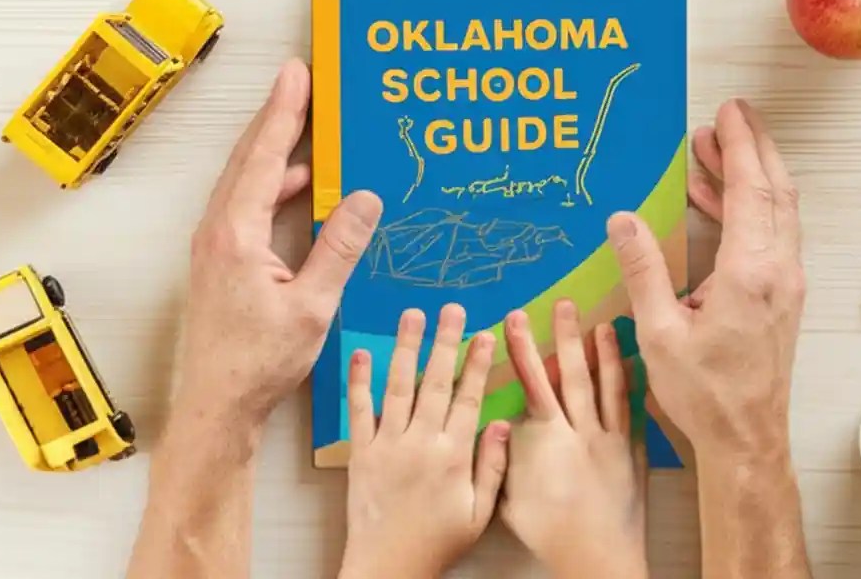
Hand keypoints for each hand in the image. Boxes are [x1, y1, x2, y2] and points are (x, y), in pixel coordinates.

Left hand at [127, 59, 383, 578]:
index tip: (298, 74)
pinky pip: (246, 205)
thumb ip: (339, 248)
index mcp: (236, 233)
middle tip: (302, 83)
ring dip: (276, 152)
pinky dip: (273, 186)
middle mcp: (217, 230)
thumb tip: (365, 199)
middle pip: (248, 159)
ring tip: (310, 129)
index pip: (265, 157)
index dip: (284, 112)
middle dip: (277, 118)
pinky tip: (301, 191)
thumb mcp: (312, 305)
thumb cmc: (259, 363)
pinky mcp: (219, 261)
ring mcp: (214, 245)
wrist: (217, 405)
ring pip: (246, 181)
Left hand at [341, 304, 509, 578]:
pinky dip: (359, 381)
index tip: (486, 333)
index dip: (478, 363)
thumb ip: (492, 467)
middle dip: (445, 341)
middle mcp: (420, 443)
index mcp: (452, 456)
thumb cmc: (437, 543)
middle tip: (453, 308)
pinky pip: (359, 411)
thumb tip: (501, 423)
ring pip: (399, 387)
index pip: (469, 398)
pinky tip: (362, 353)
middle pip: (436, 382)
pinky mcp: (361, 453)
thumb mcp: (479, 513)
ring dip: (406, 348)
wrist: (387, 568)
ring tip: (412, 315)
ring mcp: (387, 445)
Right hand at [499, 301, 647, 578]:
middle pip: (573, 375)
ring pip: (607, 386)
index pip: (534, 384)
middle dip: (565, 338)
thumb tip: (501, 426)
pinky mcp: (633, 451)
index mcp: (548, 440)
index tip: (514, 319)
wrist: (599, 559)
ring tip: (603, 322)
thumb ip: (504, 460)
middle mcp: (582, 432)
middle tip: (563, 304)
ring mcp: (611, 440)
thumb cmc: (550, 534)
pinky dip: (633, 384)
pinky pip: (633, 410)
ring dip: (604, 353)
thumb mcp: (510, 499)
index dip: (523, 350)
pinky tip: (636, 363)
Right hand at [608, 99, 804, 459]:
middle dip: (751, 148)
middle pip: (775, 190)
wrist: (746, 438)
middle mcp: (779, 271)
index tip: (726, 113)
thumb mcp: (659, 331)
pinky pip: (772, 235)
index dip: (738, 145)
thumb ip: (643, 269)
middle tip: (726, 117)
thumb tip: (622, 219)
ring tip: (709, 152)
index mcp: (750, 272)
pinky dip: (749, 208)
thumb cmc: (704, 393)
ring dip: (749, 176)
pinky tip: (717, 205)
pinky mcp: (781, 297)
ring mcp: (786, 283)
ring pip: (777, 211)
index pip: (751, 190)